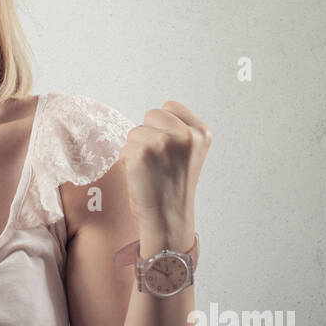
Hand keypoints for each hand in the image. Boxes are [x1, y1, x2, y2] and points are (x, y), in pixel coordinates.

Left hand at [120, 101, 211, 246]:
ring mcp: (164, 143)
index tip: (167, 149)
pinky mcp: (142, 154)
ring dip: (136, 150)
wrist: (169, 218)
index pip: (170, 106)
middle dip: (147, 135)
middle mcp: (185, 136)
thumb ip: (179, 130)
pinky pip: (124, 149)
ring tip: (150, 171)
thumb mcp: (189, 152)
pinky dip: (127, 163)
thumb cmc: (174, 186)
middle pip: (150, 115)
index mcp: (201, 133)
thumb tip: (154, 115)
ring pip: (134, 132)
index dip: (162, 125)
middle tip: (157, 161)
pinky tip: (141, 177)